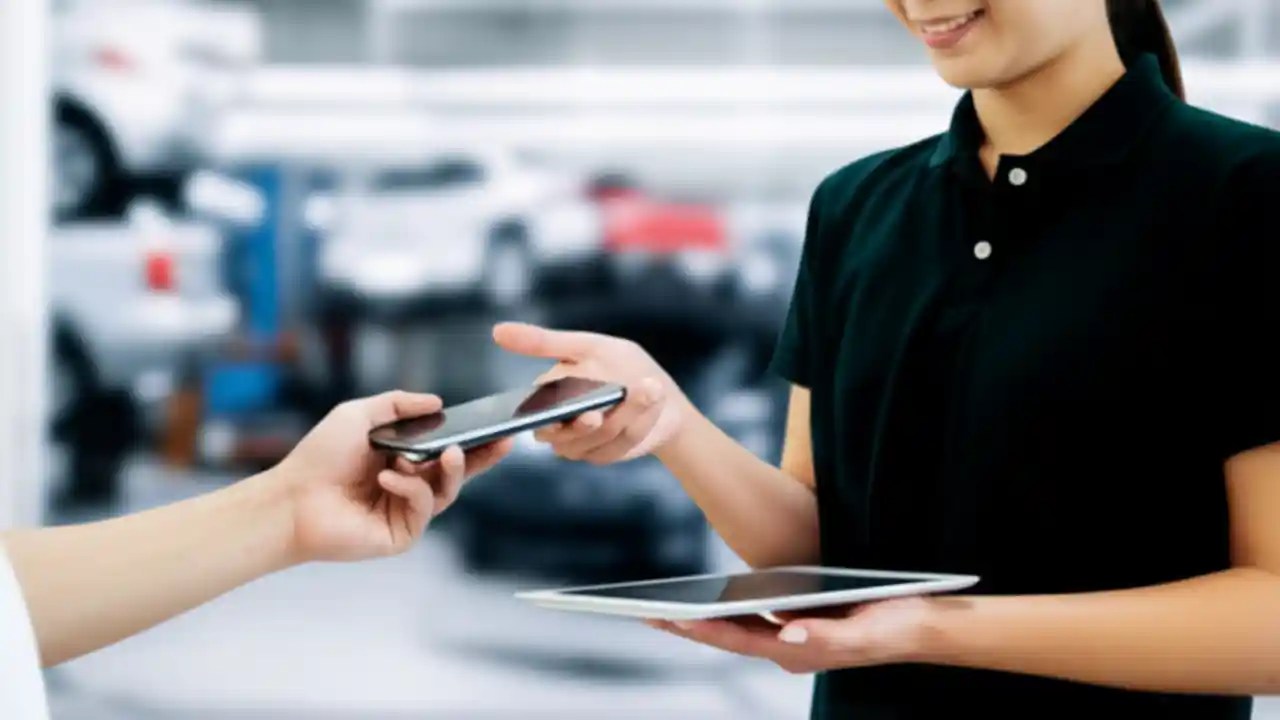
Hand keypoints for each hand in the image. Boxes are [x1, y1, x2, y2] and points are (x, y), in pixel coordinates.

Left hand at [270, 390, 512, 562]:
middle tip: (499, 442)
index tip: (496, 431)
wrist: (292, 498)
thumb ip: (398, 404)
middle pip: (455, 474)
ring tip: (446, 452)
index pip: (444, 451)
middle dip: (480, 459)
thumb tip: (437, 403)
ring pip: (446, 492)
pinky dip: (411, 489)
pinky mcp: (400, 535)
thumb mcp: (359, 415)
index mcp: (400, 460)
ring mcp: (404, 512)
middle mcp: (406, 487)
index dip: (472, 443)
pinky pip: (422, 508)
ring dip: (448, 470)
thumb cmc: (319, 457)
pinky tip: (389, 478)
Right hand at [492, 322, 689, 463]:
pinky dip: (636, 426)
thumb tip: (496, 331)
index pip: (534, 409)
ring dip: (624, 414)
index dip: (545, 413)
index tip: (559, 413)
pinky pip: (615, 448)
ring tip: (648, 389)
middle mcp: (557, 424)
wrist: (660, 393)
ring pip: (592, 438)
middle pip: (560, 433)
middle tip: (599, 412)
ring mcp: (579, 443)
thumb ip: (543, 342)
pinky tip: (650, 407)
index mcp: (546, 394)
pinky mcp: (603, 454)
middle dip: (584, 422)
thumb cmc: (620, 365)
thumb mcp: (587, 347)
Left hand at [647, 596, 945, 673]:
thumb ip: (830, 639)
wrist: (922, 626)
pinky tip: (706, 597)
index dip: (701, 629)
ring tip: (659, 606)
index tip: (667, 618)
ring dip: (698, 619)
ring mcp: (792, 638)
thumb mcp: (868, 633)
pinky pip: (752, 618)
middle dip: (685, 626)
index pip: (738, 640)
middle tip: (642, 613)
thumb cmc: (897, 627)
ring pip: (735, 628)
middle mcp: (789, 648)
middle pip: (727, 636)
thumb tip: (788, 636)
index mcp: (799, 652)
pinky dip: (725, 609)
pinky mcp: (798, 624)